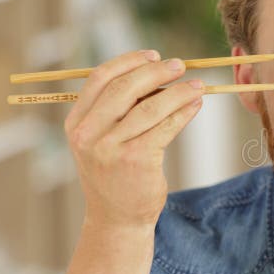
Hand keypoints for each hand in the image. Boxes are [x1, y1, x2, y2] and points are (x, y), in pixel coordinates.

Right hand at [64, 50, 203, 228]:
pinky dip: (183, 112)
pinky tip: (195, 105)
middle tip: (180, 65)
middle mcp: (88, 134)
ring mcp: (111, 148)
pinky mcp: (136, 161)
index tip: (153, 55)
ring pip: (150, 107)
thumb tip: (156, 73)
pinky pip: (165, 127)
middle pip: (125, 88)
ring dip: (178, 92)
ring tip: (197, 86)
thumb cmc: (116, 174)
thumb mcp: (103, 140)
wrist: (117, 219)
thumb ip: (118, 109)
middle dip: (156, 72)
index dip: (129, 61)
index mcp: (76, 123)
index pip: (99, 78)